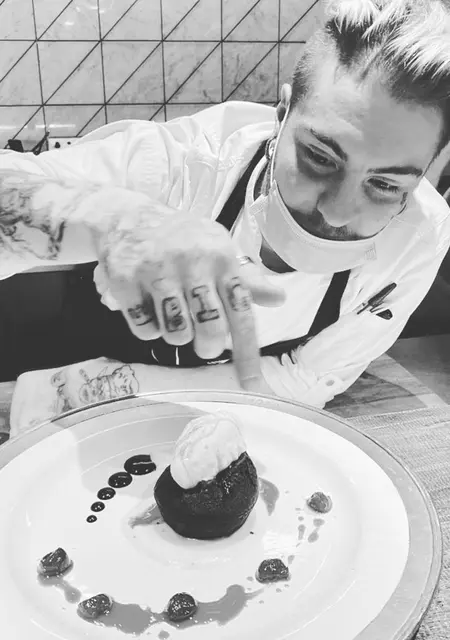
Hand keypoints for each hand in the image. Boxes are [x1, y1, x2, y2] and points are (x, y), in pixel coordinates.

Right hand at [95, 198, 285, 389]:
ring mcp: (156, 270)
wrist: (127, 217)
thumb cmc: (182, 238)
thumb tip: (279, 299)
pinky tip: (148, 308)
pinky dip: (149, 329)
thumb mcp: (218, 248)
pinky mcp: (125, 280)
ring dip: (177, 335)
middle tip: (204, 342)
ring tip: (174, 316)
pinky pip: (144, 328)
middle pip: (210, 330)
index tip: (252, 383)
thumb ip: (247, 280)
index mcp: (220, 257)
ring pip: (176, 334)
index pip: (241, 312)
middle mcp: (191, 262)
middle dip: (208, 346)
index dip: (247, 353)